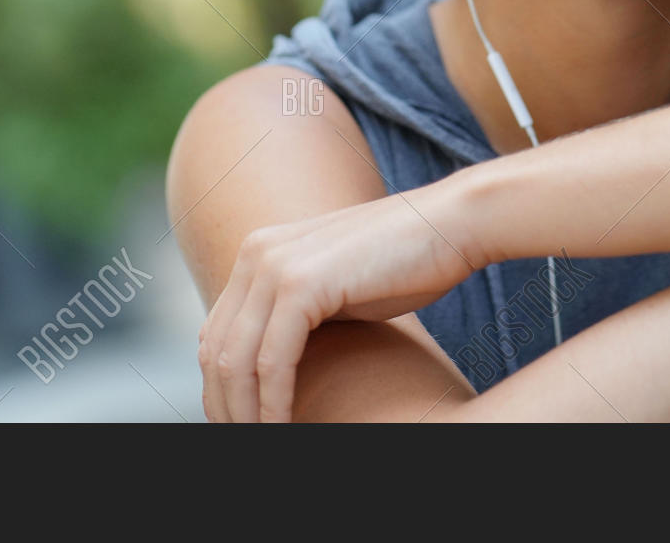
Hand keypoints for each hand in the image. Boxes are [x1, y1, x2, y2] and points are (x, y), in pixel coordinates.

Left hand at [198, 186, 480, 422]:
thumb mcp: (337, 290)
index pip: (216, 335)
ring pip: (236, 360)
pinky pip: (272, 361)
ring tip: (263, 445)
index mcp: (258, 251)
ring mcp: (275, 264)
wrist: (453, 222)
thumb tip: (275, 367)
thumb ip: (299, 314)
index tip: (240, 425)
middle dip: (226, 407)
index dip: (221, 390)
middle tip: (245, 445)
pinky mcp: (301, 283)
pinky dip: (273, 403)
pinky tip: (284, 428)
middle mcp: (256, 252)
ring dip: (245, 413)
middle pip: (215, 350)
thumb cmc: (409, 264)